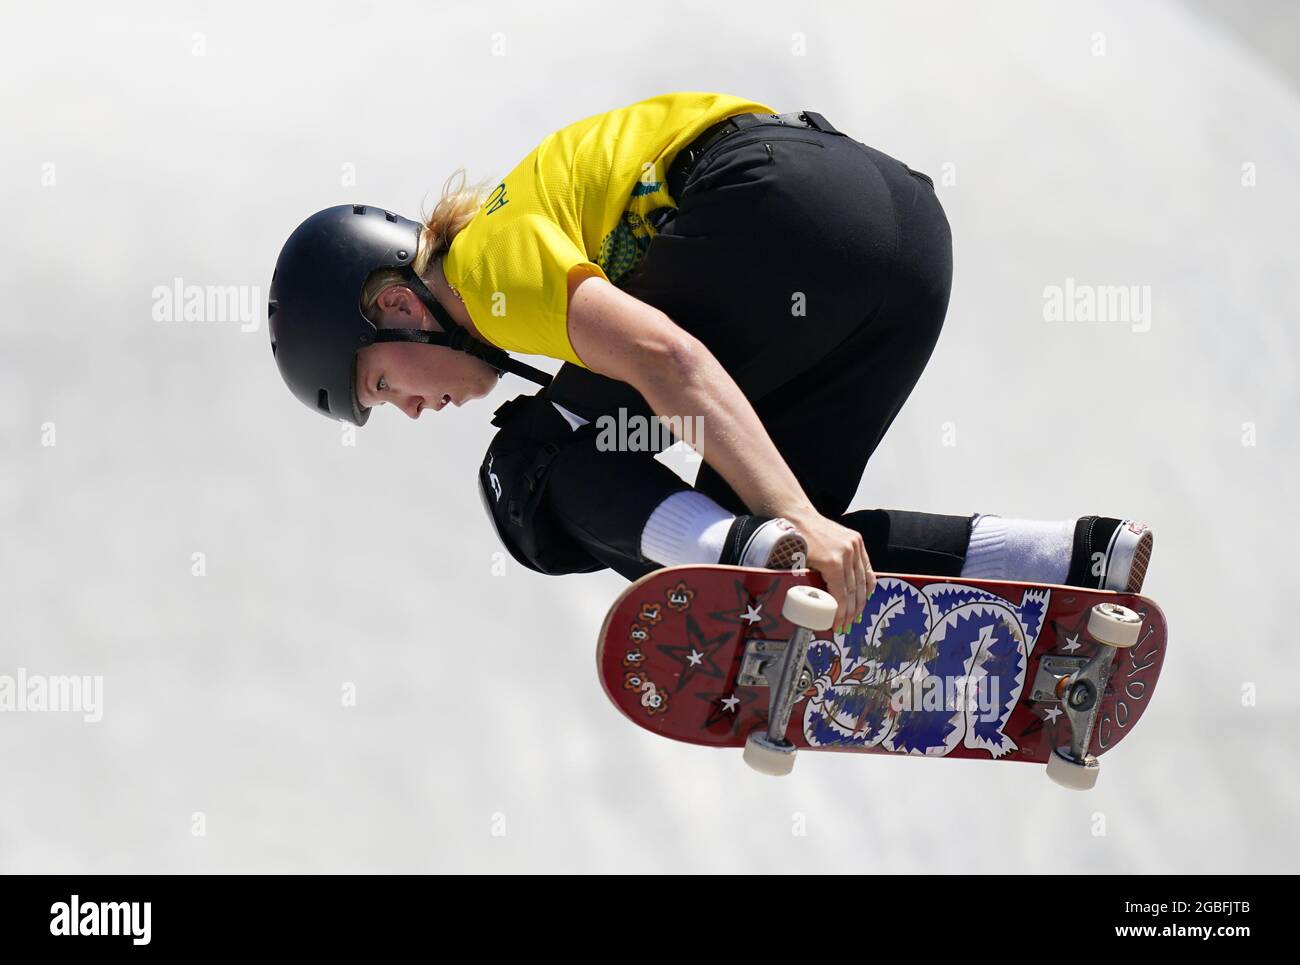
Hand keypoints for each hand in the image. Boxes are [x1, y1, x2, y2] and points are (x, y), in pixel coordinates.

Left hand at [786, 511, 875, 634]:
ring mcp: (854, 545)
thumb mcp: (798, 566)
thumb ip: (809, 586)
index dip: (840, 613)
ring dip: (860, 601)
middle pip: (854, 590)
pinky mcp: (856, 540)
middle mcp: (847, 553)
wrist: (796, 515)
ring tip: (855, 615)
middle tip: (845, 626)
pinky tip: (865, 596)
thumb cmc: (793, 541)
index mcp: (832, 561)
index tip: (837, 625)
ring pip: (863, 580)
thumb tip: (812, 609)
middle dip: (851, 612)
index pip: (841, 595)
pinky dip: (867, 583)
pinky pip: (866, 566)